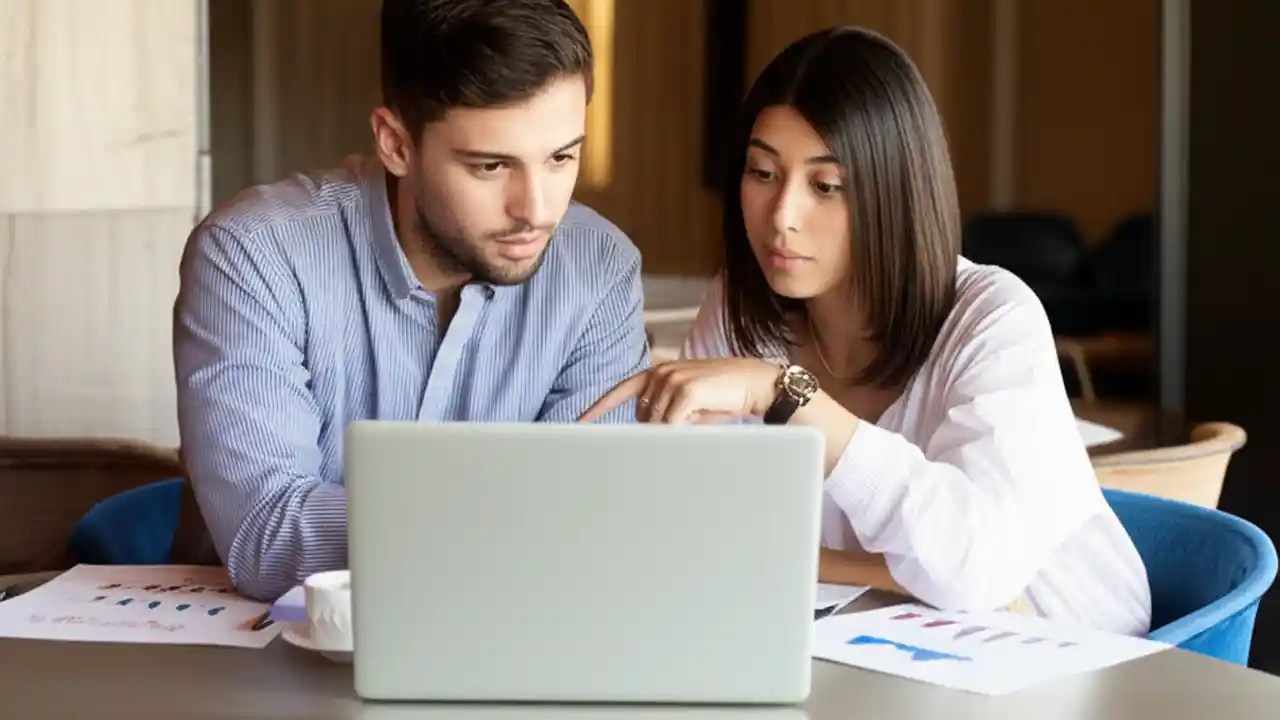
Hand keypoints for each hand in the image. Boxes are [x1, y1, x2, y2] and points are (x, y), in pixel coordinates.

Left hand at [578, 358, 780, 423]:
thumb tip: (647, 434)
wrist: (755, 383)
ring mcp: (671, 379)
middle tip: (684, 426)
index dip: (598, 409)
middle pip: (642, 417)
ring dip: (674, 430)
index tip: (579, 424)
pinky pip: (672, 424)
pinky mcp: (686, 391)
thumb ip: (664, 411)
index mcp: (657, 372)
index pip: (620, 391)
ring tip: (701, 417)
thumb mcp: (688, 404)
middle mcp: (660, 372)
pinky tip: (700, 420)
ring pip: (656, 423)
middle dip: (656, 430)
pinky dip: (681, 430)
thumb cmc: (723, 396)